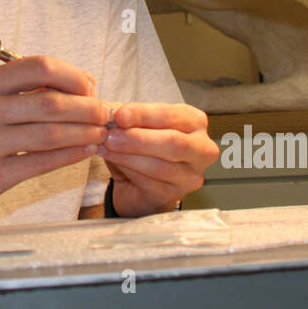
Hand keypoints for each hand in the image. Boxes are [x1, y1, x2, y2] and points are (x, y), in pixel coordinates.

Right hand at [0, 56, 110, 221]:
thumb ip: (15, 90)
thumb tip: (73, 83)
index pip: (38, 66)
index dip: (72, 75)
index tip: (89, 86)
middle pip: (51, 101)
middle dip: (88, 108)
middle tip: (106, 113)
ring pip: (50, 133)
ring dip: (84, 133)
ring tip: (101, 133)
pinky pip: (40, 162)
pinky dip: (69, 156)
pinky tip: (83, 152)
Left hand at [99, 103, 218, 216]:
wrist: (138, 182)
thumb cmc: (143, 147)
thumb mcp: (138, 125)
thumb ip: (131, 118)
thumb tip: (114, 113)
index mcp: (195, 122)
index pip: (171, 115)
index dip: (143, 114)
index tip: (119, 114)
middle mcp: (201, 149)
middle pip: (173, 142)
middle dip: (137, 138)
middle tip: (110, 135)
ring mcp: (191, 176)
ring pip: (160, 166)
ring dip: (127, 155)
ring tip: (106, 147)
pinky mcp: (174, 195)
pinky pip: (150, 183)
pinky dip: (127, 170)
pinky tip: (113, 161)